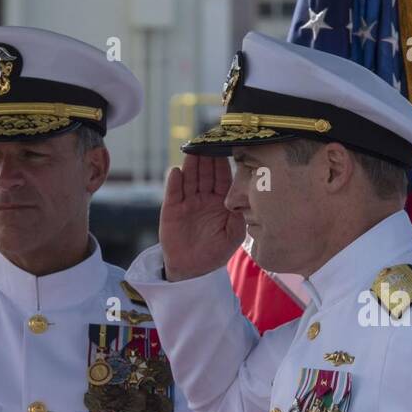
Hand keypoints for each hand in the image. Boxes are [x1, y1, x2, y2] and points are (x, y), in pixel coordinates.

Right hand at [158, 155, 245, 281]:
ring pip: (189, 178)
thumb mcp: (234, 236)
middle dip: (206, 157)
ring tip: (192, 150)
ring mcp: (187, 202)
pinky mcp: (171, 209)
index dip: (222, 162)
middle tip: (207, 141)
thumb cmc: (216, 253)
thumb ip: (239, 217)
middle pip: (205, 172)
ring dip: (191, 164)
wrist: (192, 270)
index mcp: (221, 201)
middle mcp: (204, 197)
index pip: (222, 176)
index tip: (224, 147)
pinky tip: (177, 171)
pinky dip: (174, 182)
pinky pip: (173, 193)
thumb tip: (239, 198)